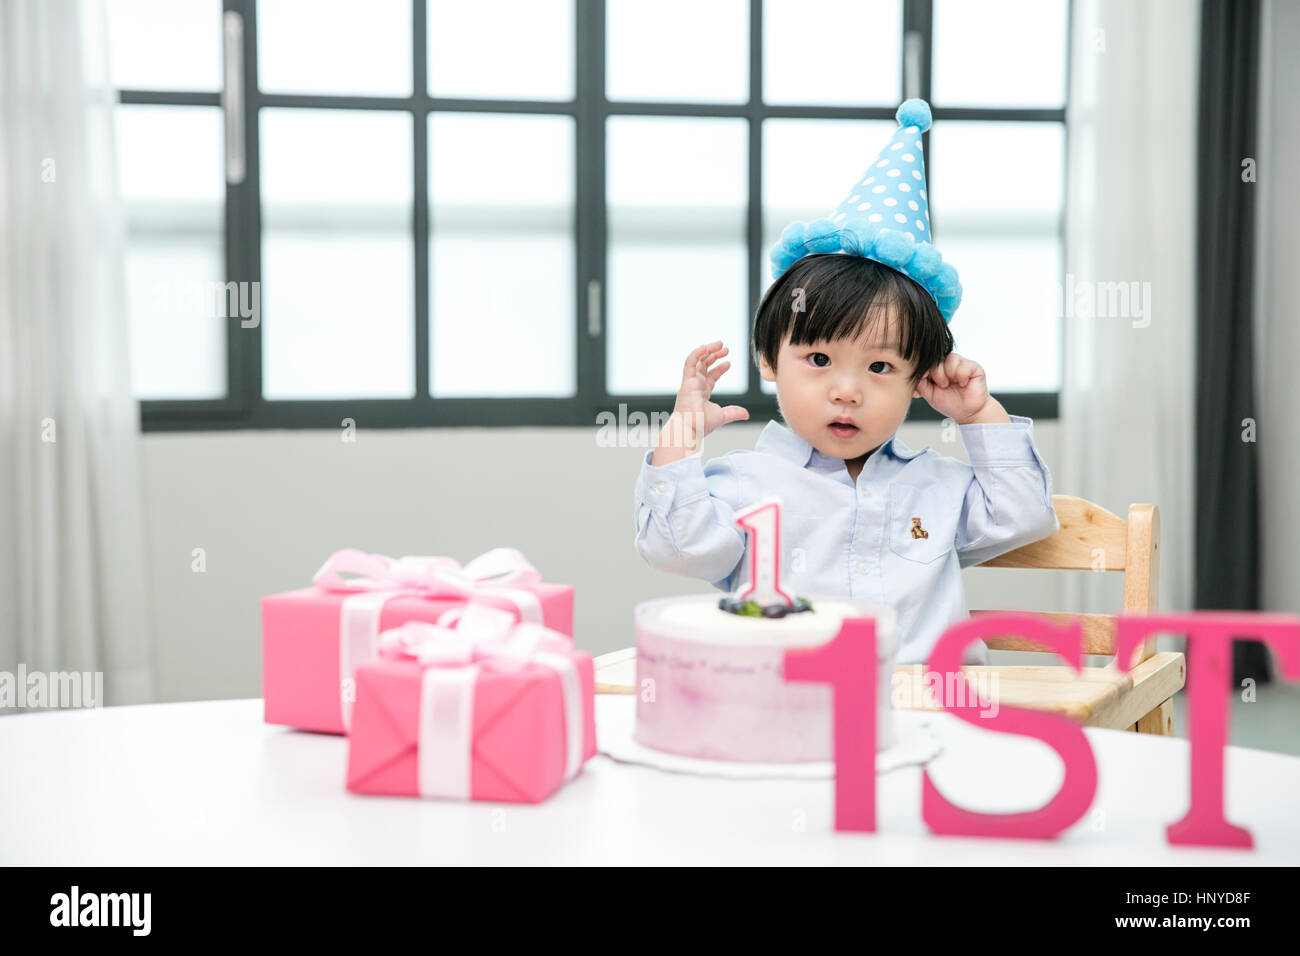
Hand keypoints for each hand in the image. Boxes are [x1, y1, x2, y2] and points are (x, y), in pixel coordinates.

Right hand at [661, 341, 749, 455]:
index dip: (720, 368)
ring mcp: (690, 382)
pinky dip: (697, 353)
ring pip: (698, 360)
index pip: (710, 376)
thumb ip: (733, 412)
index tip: (729, 362)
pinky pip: (690, 362)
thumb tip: (745, 414)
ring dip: (708, 351)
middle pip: (704, 365)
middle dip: (715, 355)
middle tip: (725, 349)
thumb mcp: (722, 416)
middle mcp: (696, 385)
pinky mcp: (686, 380)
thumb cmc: (699, 425)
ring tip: (719, 344)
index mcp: (702, 392)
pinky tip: (705, 347)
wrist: (690, 428)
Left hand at [912, 352, 993, 423]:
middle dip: (937, 373)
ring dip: (949, 374)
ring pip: (950, 359)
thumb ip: (920, 381)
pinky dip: (962, 376)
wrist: (968, 413)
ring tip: (953, 384)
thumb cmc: (949, 403)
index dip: (926, 369)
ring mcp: (961, 363)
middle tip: (943, 386)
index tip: (927, 379)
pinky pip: (963, 364)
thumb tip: (914, 371)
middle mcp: (948, 363)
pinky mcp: (973, 366)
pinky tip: (963, 384)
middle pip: (938, 358)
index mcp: (937, 368)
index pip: (928, 360)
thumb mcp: (928, 393)